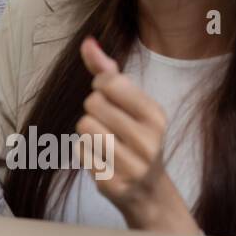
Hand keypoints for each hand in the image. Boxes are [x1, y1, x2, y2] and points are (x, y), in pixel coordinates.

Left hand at [76, 37, 198, 232]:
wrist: (149, 193)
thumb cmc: (136, 139)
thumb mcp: (131, 104)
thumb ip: (108, 72)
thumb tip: (88, 42)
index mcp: (155, 115)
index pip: (110, 82)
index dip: (101, 86)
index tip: (110, 99)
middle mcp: (148, 140)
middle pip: (93, 104)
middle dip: (94, 112)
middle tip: (110, 126)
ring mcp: (132, 164)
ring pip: (84, 127)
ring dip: (87, 133)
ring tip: (106, 144)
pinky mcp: (113, 183)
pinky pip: (80, 152)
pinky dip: (85, 153)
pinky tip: (103, 161)